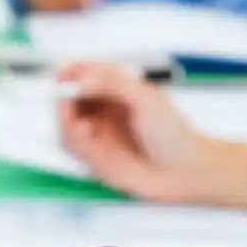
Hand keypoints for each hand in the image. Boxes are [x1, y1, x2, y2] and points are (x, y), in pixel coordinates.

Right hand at [56, 62, 246, 206]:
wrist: (185, 172)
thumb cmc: (172, 133)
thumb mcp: (144, 98)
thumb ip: (111, 83)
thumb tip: (81, 79)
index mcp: (117, 90)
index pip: (83, 76)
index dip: (70, 74)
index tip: (61, 75)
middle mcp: (104, 111)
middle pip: (69, 100)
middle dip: (63, 100)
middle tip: (64, 100)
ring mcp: (98, 135)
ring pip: (66, 124)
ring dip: (66, 122)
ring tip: (81, 126)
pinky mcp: (95, 159)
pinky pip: (73, 148)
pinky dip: (74, 140)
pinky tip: (86, 137)